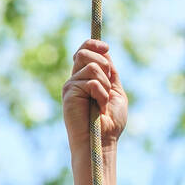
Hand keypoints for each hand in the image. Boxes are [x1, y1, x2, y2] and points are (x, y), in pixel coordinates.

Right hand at [62, 39, 127, 153]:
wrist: (102, 140)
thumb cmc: (110, 121)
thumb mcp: (115, 92)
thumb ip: (110, 73)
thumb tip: (105, 52)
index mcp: (87, 78)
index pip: (85, 51)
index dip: (94, 44)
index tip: (106, 47)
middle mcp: (76, 79)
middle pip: (84, 52)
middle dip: (103, 63)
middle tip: (108, 83)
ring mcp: (71, 85)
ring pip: (91, 65)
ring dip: (105, 83)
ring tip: (103, 101)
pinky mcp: (69, 92)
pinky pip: (91, 81)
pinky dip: (102, 93)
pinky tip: (99, 107)